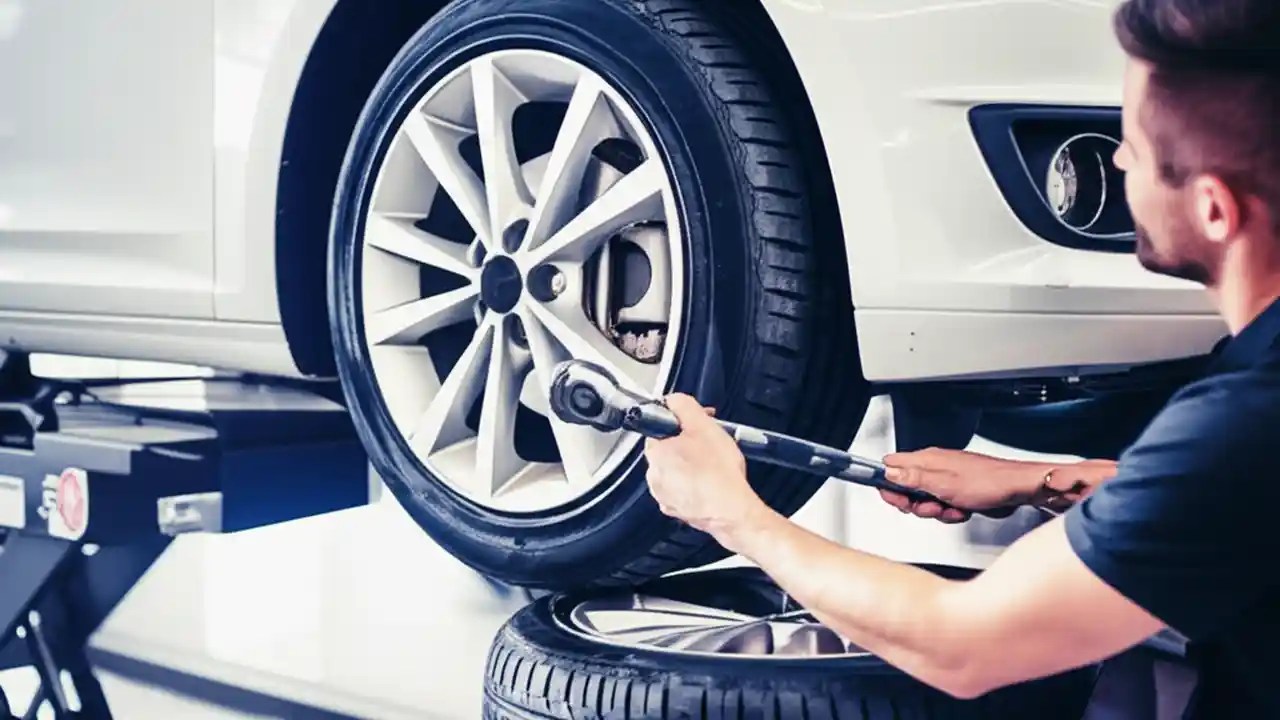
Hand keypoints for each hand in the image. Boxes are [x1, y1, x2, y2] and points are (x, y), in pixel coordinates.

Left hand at [643, 395, 776, 548]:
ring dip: (691, 465)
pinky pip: (682, 490)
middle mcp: (654, 476)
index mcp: (656, 453)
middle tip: (709, 445)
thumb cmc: (720, 474)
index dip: (680, 423)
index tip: (696, 425)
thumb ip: (684, 406)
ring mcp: (664, 496)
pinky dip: (694, 485)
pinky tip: (710, 483)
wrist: (732, 512)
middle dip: (687, 444)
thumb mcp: (704, 426)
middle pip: (667, 450)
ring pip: (675, 471)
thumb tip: (673, 400)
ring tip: (712, 466)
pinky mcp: (676, 510)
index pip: (659, 428)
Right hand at [878, 448, 1046, 523]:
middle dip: (915, 504)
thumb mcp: (943, 484)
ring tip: (950, 509)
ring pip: (924, 501)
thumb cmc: (987, 482)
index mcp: (927, 459)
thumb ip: (912, 479)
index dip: (887, 483)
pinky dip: (949, 513)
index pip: (892, 466)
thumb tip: (888, 472)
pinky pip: (941, 506)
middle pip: (906, 488)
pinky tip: (961, 511)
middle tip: (929, 507)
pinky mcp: (956, 491)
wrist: (1016, 489)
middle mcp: (934, 467)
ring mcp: (946, 479)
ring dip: (935, 511)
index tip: (893, 497)